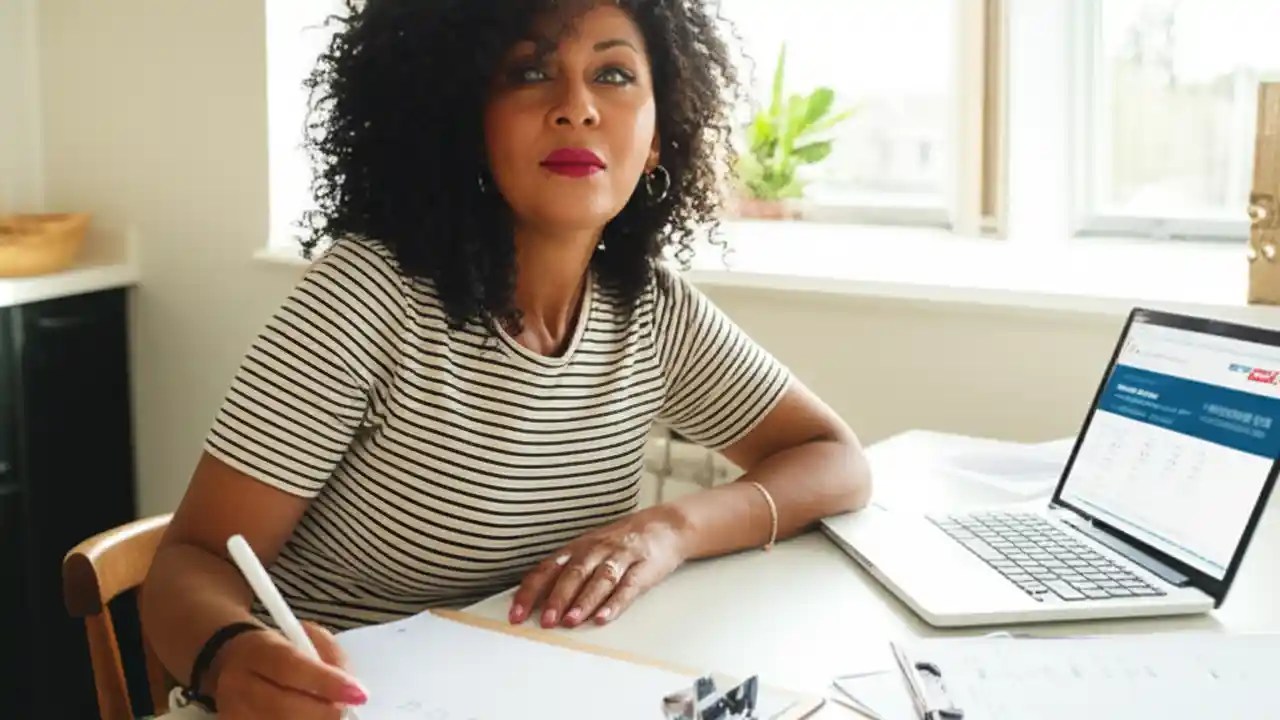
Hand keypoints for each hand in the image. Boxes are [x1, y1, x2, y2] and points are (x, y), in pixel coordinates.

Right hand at [209, 621, 367, 719]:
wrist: (230, 663)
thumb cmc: (277, 650)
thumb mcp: (303, 636)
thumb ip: (330, 656)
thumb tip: (352, 688)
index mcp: (257, 651)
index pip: (291, 667)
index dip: (327, 683)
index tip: (359, 693)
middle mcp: (237, 685)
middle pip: (285, 708)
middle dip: (325, 713)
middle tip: (347, 710)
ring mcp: (233, 715)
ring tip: (329, 713)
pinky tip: (311, 717)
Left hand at [508, 508, 686, 628]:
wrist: (665, 526)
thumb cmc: (620, 543)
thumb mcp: (589, 550)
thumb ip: (565, 572)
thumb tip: (533, 600)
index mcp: (577, 548)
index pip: (547, 569)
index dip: (530, 591)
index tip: (516, 614)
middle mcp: (596, 550)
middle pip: (572, 573)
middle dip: (557, 598)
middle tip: (544, 621)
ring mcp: (620, 557)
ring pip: (598, 579)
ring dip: (583, 601)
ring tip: (570, 622)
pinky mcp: (644, 568)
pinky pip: (628, 586)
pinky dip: (615, 603)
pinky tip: (603, 617)